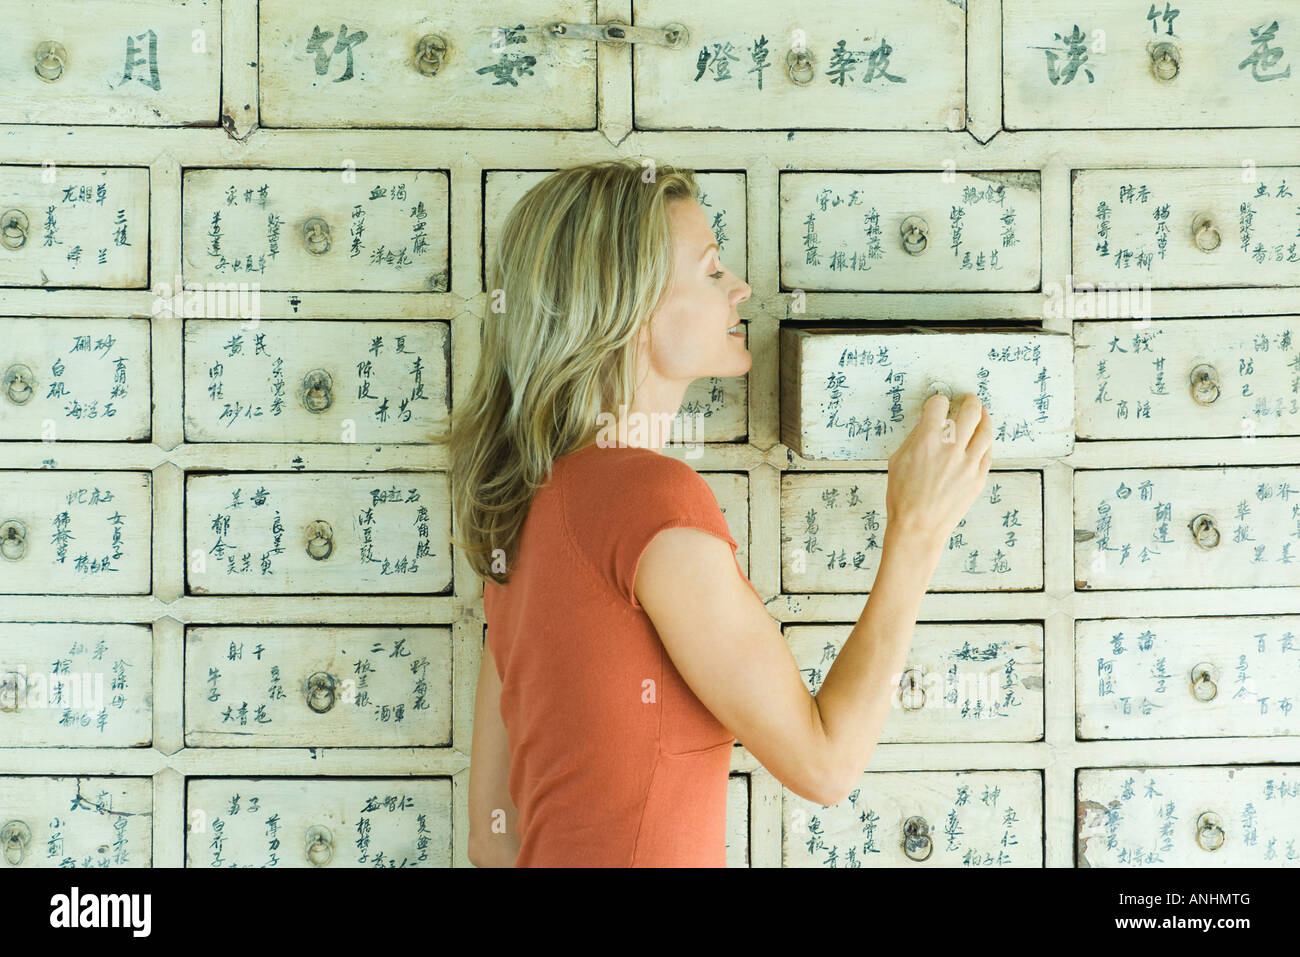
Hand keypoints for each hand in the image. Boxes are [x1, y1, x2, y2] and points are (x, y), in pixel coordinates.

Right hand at [884, 393, 992, 549]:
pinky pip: (988, 451)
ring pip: (985, 429)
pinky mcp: (978, 477)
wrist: (918, 527)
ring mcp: (968, 464)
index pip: (938, 405)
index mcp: (926, 442)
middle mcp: (950, 449)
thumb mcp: (897, 462)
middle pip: (970, 411)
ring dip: (984, 416)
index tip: (938, 404)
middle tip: (968, 400)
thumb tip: (924, 420)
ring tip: (981, 413)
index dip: (937, 401)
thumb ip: (913, 437)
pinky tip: (981, 438)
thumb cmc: (902, 497)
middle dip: (969, 401)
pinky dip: (985, 440)